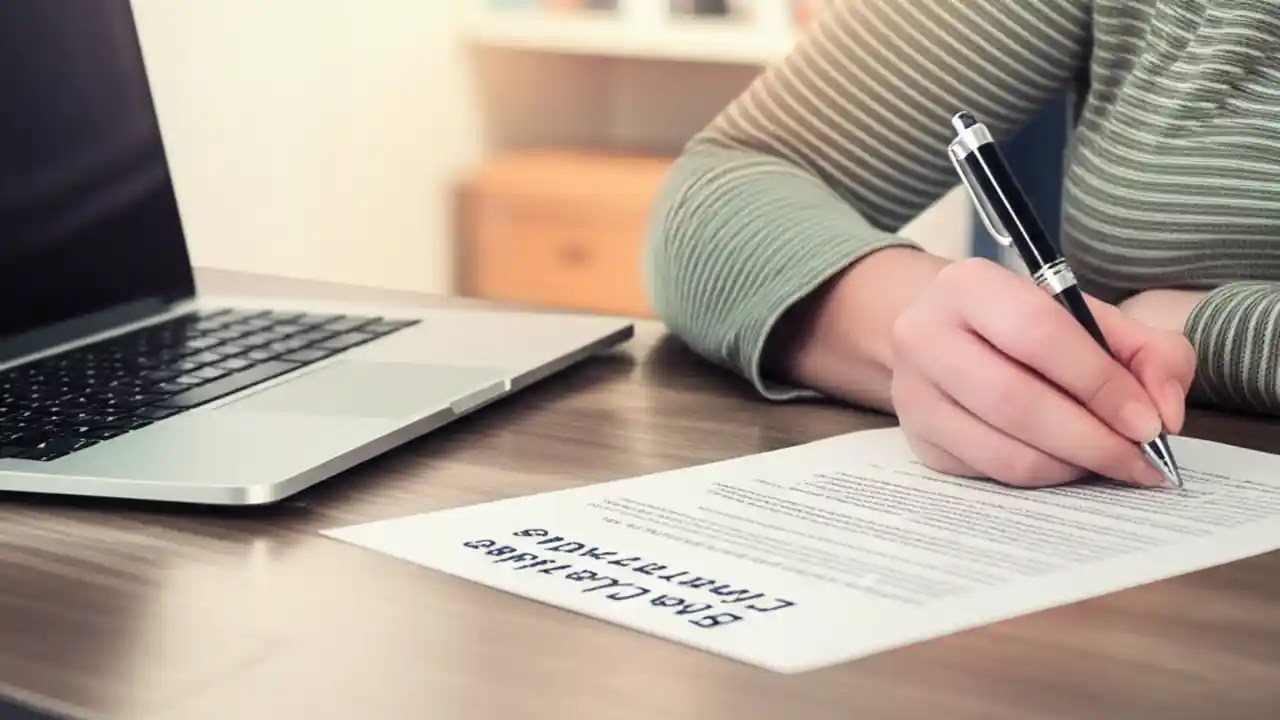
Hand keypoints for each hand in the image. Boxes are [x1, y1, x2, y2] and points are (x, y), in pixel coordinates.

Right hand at [890, 258, 1195, 487]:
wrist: (942, 334)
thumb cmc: (1023, 323)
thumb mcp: (1088, 314)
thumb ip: (1147, 350)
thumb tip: (1164, 415)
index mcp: (969, 286)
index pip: (1039, 335)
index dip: (1101, 383)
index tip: (1148, 422)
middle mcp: (925, 335)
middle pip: (1015, 401)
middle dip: (1091, 439)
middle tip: (1139, 459)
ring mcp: (912, 394)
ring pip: (1002, 451)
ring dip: (1071, 466)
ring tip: (1109, 461)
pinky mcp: (918, 440)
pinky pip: (991, 474)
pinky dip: (1043, 477)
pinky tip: (1068, 462)